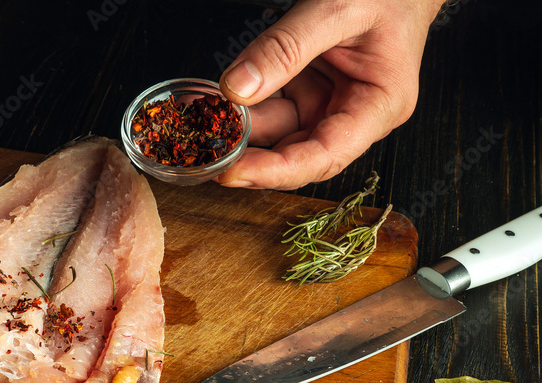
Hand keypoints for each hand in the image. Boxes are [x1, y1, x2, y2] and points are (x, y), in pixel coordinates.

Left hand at [217, 0, 444, 189]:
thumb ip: (286, 48)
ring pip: (274, 129)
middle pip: (295, 150)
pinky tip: (208, 103)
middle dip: (248, 155)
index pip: (324, 156)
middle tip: (203, 155)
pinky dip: (238, 104)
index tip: (233, 173)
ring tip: (195, 122)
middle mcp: (352, 113)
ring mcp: (326, 101)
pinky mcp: (304, 87)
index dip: (276, 171)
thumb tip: (237, 89)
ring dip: (235, 128)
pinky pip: (267, 104)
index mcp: (379, 106)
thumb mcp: (336, 8)